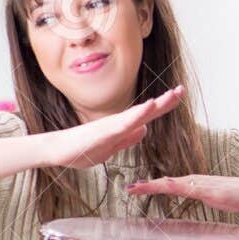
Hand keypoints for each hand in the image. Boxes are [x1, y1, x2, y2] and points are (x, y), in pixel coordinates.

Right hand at [38, 85, 185, 169]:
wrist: (56, 150)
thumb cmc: (80, 149)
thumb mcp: (111, 147)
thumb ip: (128, 138)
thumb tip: (145, 129)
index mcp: (122, 127)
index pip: (147, 115)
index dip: (163, 105)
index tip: (178, 94)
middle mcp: (119, 123)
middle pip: (147, 111)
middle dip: (165, 101)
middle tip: (182, 89)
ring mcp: (111, 126)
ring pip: (138, 114)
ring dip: (156, 105)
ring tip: (172, 95)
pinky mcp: (103, 131)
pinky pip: (124, 123)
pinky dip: (138, 114)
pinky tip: (149, 107)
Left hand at [126, 174, 238, 213]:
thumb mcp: (217, 199)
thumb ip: (204, 195)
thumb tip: (193, 195)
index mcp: (198, 184)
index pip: (170, 184)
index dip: (152, 186)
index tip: (135, 189)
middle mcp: (199, 182)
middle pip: (168, 182)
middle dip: (148, 186)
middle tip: (128, 188)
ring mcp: (207, 186)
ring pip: (176, 184)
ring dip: (157, 185)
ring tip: (139, 188)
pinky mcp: (215, 192)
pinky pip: (193, 190)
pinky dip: (177, 187)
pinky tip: (167, 186)